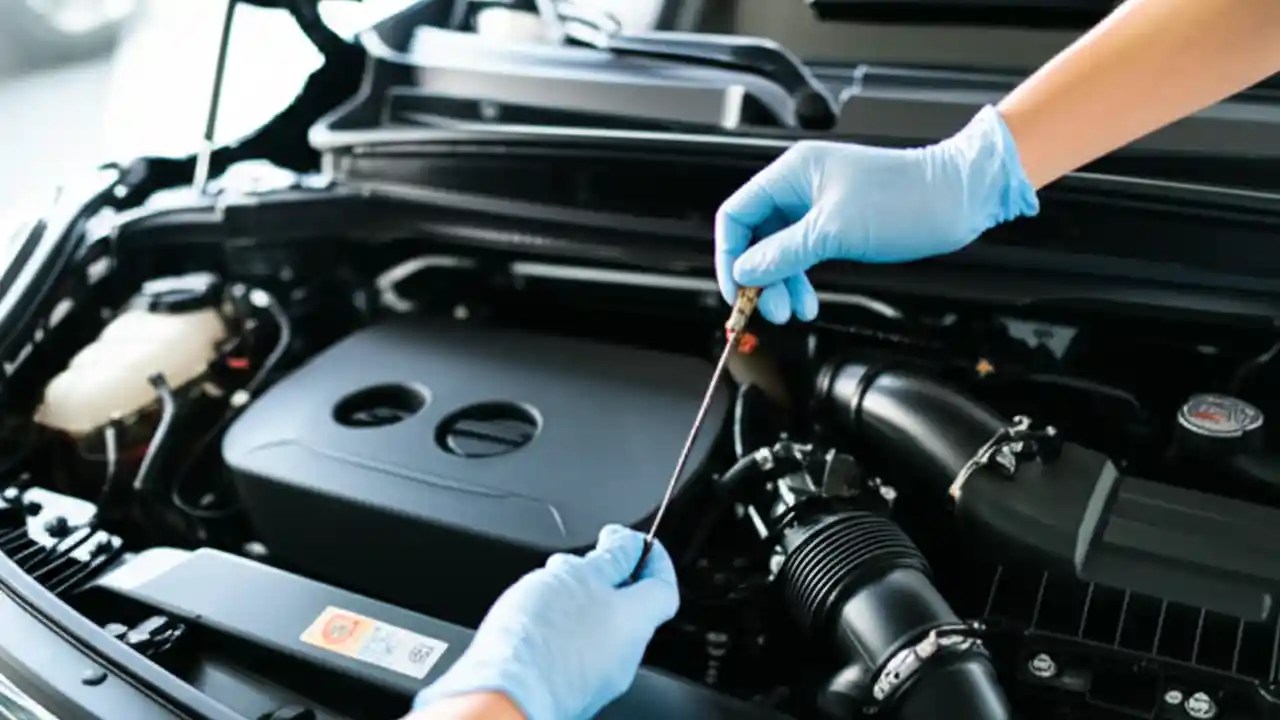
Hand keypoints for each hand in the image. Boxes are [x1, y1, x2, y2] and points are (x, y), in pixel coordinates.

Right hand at [413, 525, 679, 719]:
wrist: (504, 697)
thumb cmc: (541, 640)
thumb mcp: (578, 576)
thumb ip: (610, 557)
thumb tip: (628, 543)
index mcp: (636, 622)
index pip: (664, 587)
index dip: (653, 560)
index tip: (636, 544)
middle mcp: (625, 655)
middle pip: (629, 608)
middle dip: (606, 579)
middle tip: (581, 560)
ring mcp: (597, 678)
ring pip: (598, 631)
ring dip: (579, 604)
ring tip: (546, 588)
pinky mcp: (570, 691)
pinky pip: (575, 654)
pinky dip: (561, 632)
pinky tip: (533, 622)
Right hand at [714, 105, 1037, 322]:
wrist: (959, 198)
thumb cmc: (905, 198)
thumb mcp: (834, 230)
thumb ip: (783, 252)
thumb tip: (745, 271)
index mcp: (791, 173)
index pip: (737, 215)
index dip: (730, 255)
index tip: (736, 290)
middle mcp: (799, 188)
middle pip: (757, 238)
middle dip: (760, 278)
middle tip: (770, 311)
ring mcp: (818, 208)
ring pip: (781, 253)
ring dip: (783, 285)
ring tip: (794, 313)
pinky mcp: (837, 226)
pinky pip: (804, 256)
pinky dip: (803, 281)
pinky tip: (809, 303)